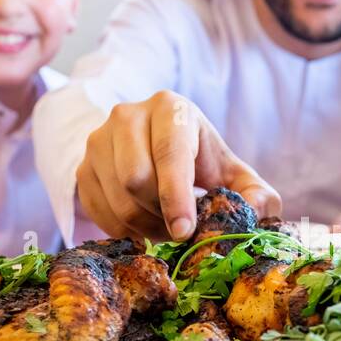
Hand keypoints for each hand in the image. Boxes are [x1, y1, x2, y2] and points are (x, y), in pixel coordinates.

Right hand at [77, 91, 280, 242]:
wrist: (158, 153)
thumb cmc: (202, 164)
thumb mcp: (236, 176)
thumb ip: (258, 194)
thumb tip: (257, 210)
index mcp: (170, 108)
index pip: (169, 153)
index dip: (176, 197)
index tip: (185, 232)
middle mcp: (127, 115)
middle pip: (136, 179)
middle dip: (161, 214)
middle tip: (180, 228)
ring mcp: (98, 140)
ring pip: (117, 198)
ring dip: (144, 225)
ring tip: (164, 225)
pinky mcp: (82, 167)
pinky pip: (97, 211)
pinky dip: (123, 229)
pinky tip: (142, 225)